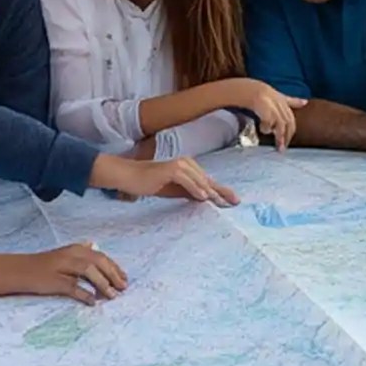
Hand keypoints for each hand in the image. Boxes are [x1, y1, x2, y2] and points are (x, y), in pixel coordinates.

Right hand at [20, 241, 128, 305]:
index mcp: (76, 249)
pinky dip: (85, 294)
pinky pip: (73, 287)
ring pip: (88, 271)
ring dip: (102, 283)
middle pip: (97, 261)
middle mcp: (71, 255)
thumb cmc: (44, 264)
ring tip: (112, 295)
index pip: (101, 256)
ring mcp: (62, 267)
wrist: (21, 270)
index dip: (115, 267)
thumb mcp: (64, 253)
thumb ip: (80, 251)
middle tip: (123, 287)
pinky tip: (93, 302)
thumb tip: (95, 245)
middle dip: (113, 275)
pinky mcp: (55, 281)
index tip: (125, 278)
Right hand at [124, 156, 238, 206]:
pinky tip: (204, 197)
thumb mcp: (174, 190)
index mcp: (189, 168)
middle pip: (208, 180)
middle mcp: (187, 164)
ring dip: (211, 191)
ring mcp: (179, 165)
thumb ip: (190, 192)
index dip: (222, 191)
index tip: (234, 201)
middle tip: (236, 201)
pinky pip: (186, 180)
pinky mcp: (170, 169)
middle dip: (222, 191)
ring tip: (222, 202)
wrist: (130, 176)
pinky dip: (195, 188)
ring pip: (200, 180)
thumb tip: (207, 199)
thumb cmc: (150, 183)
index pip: (208, 181)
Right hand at [227, 79, 307, 151]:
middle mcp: (281, 107)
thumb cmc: (266, 95)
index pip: (291, 121)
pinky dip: (266, 128)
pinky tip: (262, 129)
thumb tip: (305, 102)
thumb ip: (293, 101)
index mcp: (286, 105)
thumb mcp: (282, 97)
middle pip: (287, 125)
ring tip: (277, 147)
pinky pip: (268, 123)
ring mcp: (274, 109)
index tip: (286, 144)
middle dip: (286, 137)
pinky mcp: (266, 110)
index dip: (290, 133)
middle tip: (282, 149)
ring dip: (279, 137)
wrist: (252, 90)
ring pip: (280, 125)